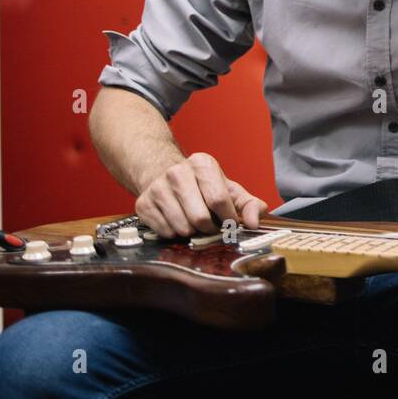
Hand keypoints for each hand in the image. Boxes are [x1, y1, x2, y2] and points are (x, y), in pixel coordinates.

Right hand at [134, 152, 267, 237]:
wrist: (162, 174)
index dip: (228, 218)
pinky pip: (165, 232)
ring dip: (192, 233)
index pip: (218, 200)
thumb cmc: (202, 186)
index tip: (230, 224)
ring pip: (182, 228)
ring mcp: (157, 188)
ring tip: (194, 223)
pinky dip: (175, 234)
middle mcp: (177, 172)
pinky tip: (177, 222)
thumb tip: (254, 222)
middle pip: (200, 218)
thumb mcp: (228, 189)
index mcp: (202, 164)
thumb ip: (248, 204)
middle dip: (210, 229)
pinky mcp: (143, 204)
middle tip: (211, 226)